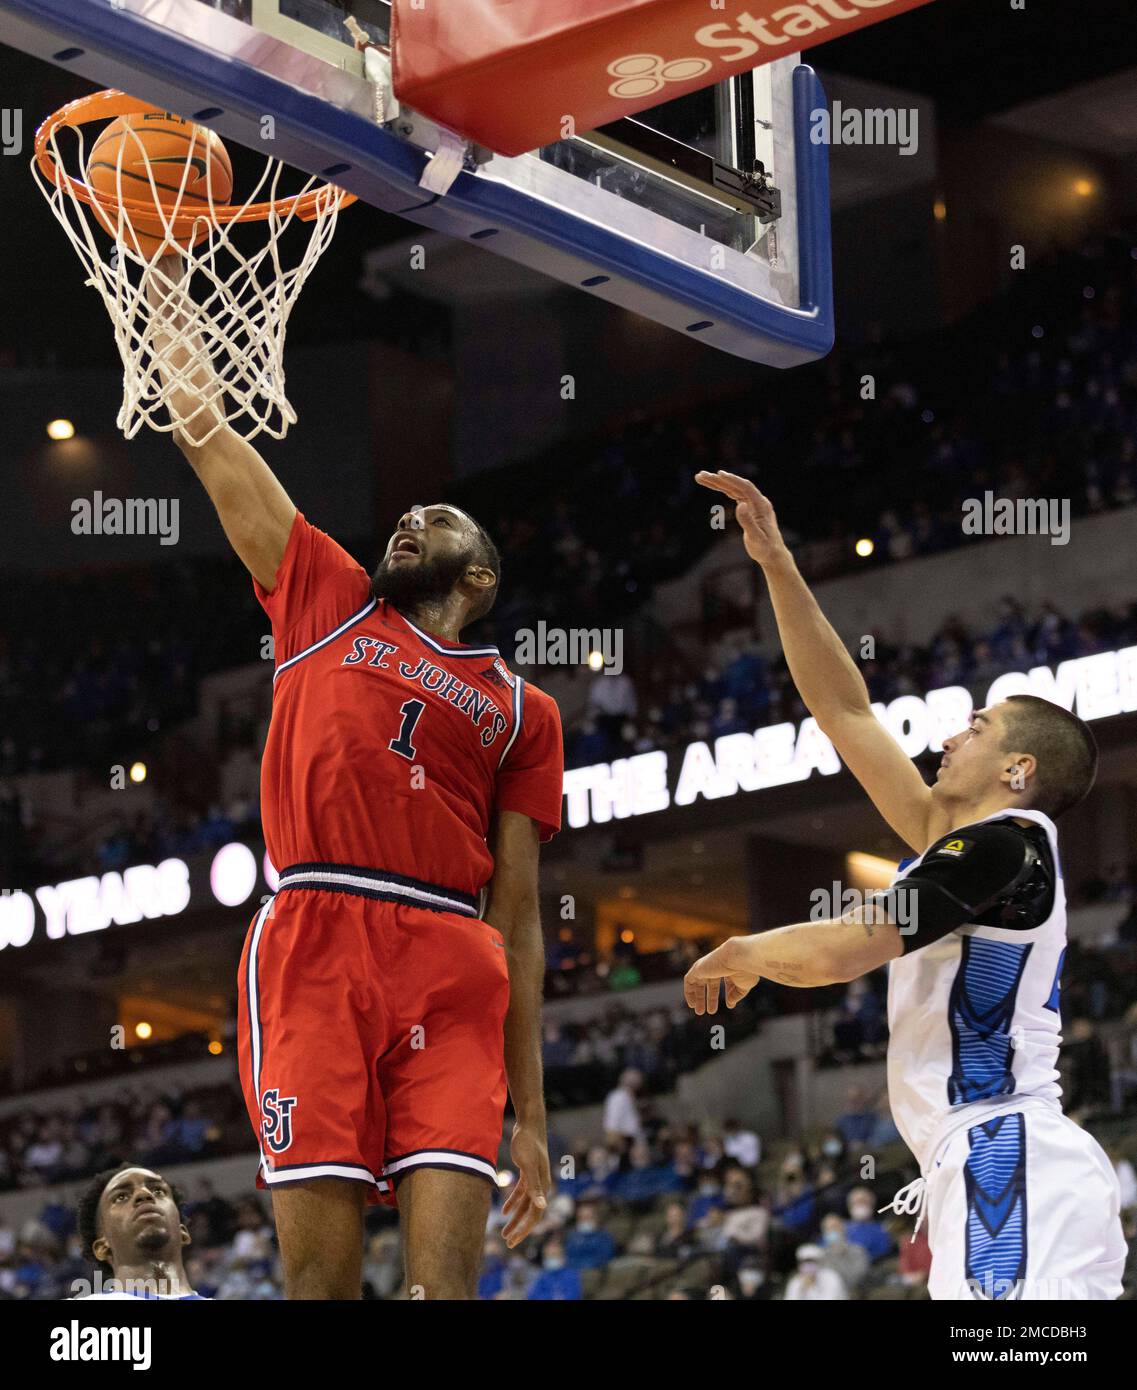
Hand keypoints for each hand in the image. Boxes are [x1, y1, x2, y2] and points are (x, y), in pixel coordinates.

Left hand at [501, 1121, 549, 1247]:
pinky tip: (504, 1211)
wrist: (528, 1124)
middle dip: (520, 1229)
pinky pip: (521, 1193)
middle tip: (509, 1243)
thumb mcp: (529, 1165)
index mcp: (543, 1186)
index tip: (513, 1241)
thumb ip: (535, 1186)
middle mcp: (541, 1185)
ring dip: (515, 1219)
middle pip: (531, 1213)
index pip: (536, 1214)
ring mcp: (534, 1179)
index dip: (525, 1229)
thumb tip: (543, 1205)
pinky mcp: (527, 1172)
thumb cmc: (528, 1142)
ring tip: (504, 1233)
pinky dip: (513, 1203)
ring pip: (525, 1205)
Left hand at [684, 936, 761, 1014]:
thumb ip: (736, 994)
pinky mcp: (697, 968)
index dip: (728, 993)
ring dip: (699, 997)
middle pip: (711, 983)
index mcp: (730, 967)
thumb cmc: (745, 969)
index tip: (729, 1005)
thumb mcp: (744, 985)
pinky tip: (692, 1004)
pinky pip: (689, 980)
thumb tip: (730, 1004)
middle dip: (710, 998)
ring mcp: (707, 966)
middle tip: (711, 1012)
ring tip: (700, 1012)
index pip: (727, 981)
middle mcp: (718, 966)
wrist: (737, 956)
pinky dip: (689, 992)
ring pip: (699, 983)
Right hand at [695, 470, 788, 567]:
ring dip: (718, 483)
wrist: (772, 554)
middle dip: (719, 480)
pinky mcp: (748, 507)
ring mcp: (752, 503)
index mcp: (761, 505)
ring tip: (701, 477)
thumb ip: (747, 522)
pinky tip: (714, 485)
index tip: (718, 474)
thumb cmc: (765, 548)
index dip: (732, 480)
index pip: (745, 488)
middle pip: (736, 486)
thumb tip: (740, 505)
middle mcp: (757, 501)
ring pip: (733, 489)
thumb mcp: (756, 538)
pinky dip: (723, 490)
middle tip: (700, 475)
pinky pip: (734, 495)